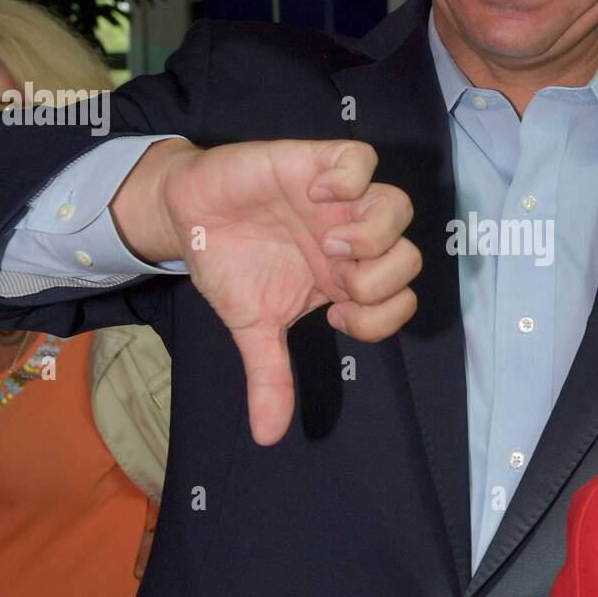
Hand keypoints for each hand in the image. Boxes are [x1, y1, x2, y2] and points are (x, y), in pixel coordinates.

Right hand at [116, 137, 420, 443]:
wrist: (187, 215)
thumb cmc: (228, 264)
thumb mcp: (251, 326)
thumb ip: (269, 376)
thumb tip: (266, 437)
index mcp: (346, 279)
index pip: (401, 300)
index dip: (381, 316)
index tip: (335, 315)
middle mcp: (353, 239)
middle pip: (410, 257)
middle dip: (377, 278)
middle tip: (332, 275)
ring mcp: (339, 200)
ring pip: (398, 206)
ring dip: (372, 233)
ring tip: (328, 241)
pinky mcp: (318, 161)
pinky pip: (361, 159)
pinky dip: (349, 178)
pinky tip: (315, 194)